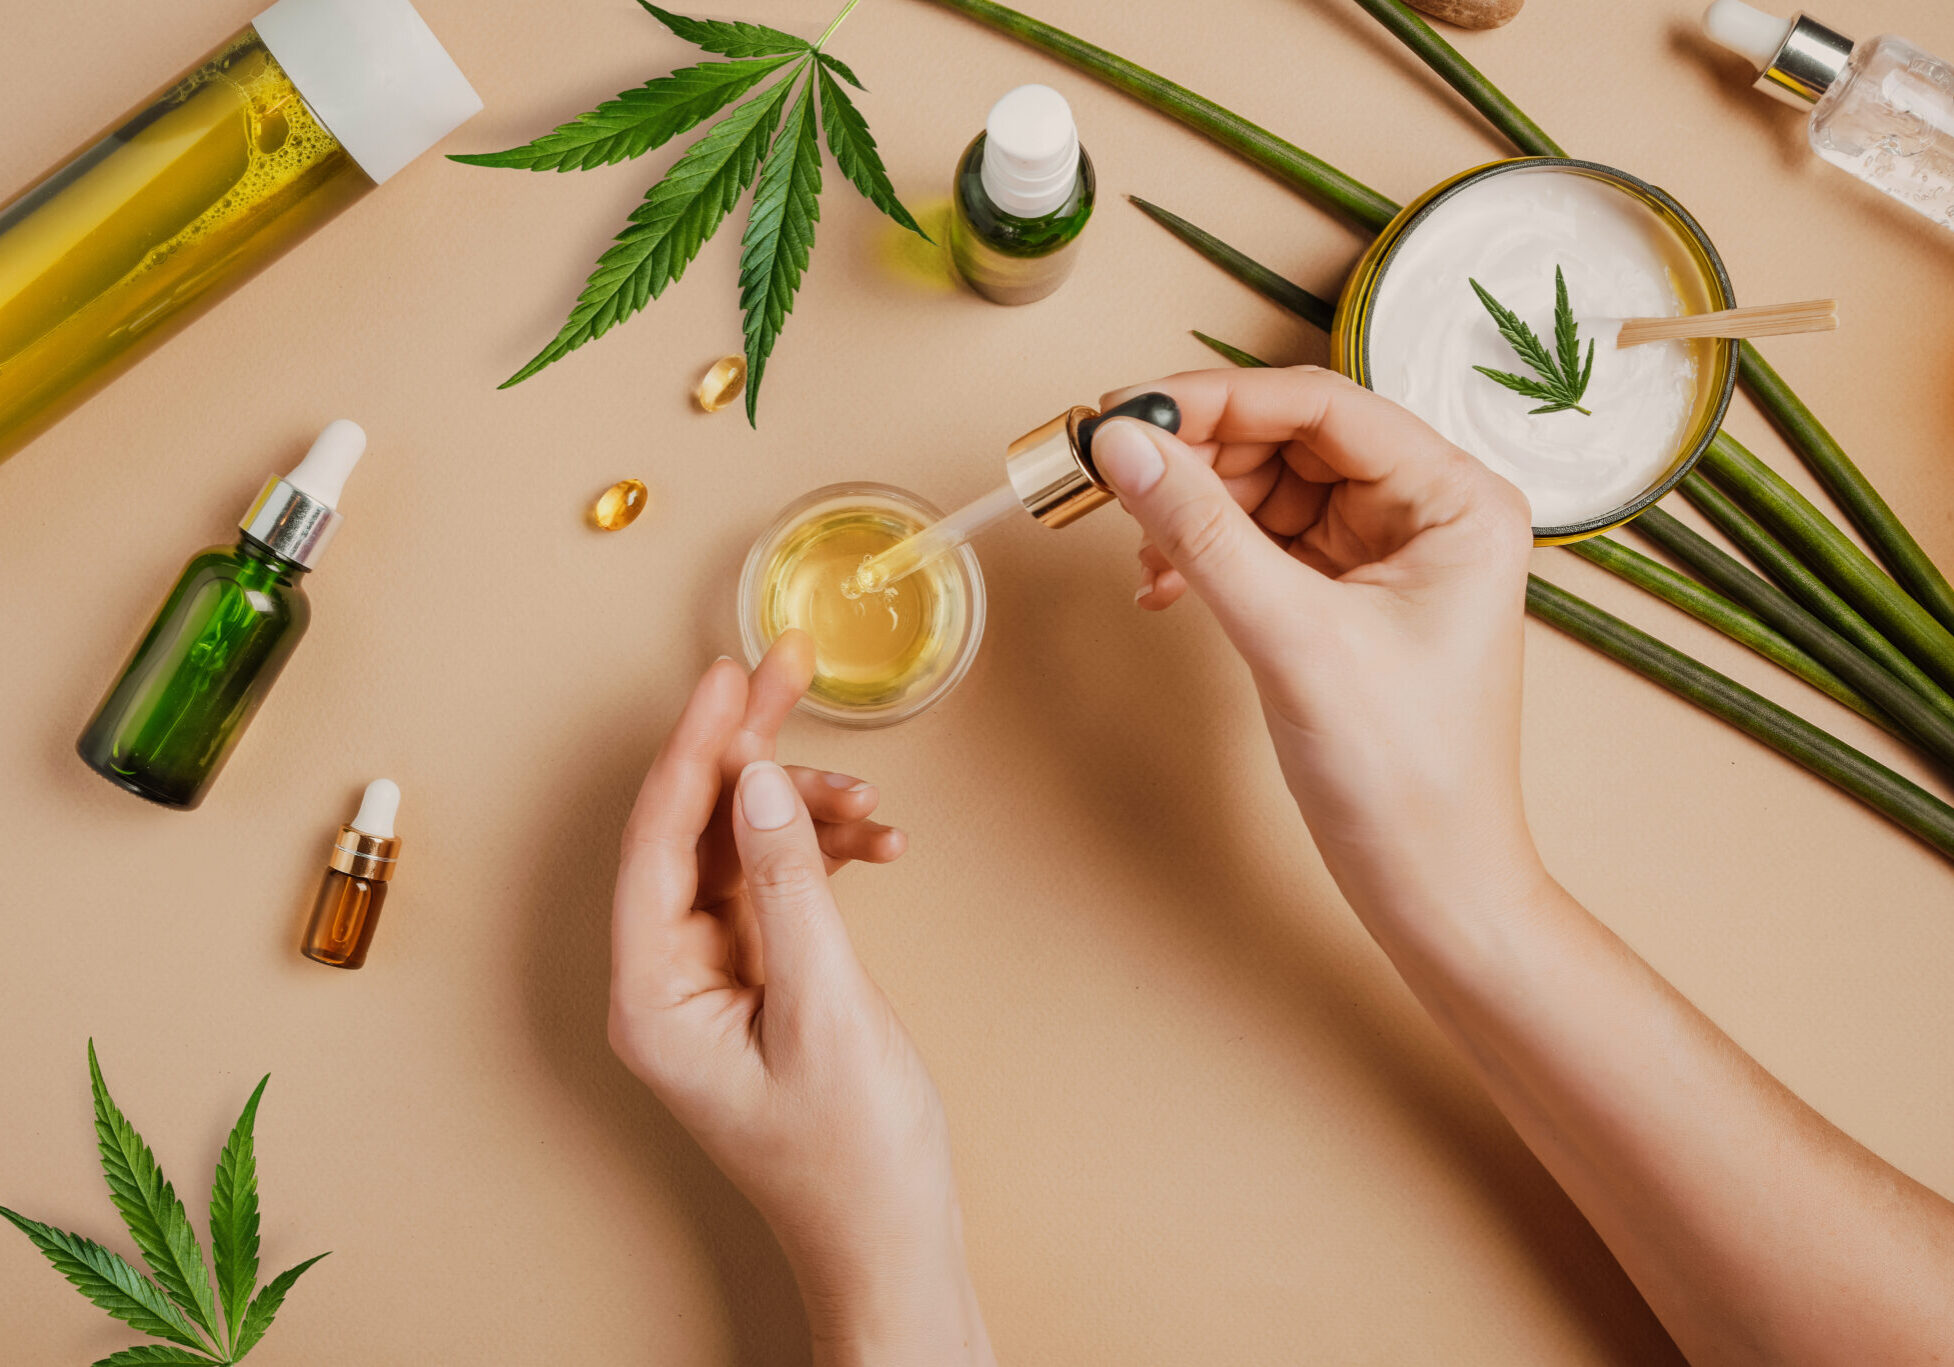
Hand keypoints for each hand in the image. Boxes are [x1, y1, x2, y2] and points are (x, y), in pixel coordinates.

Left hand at [609, 633, 991, 1364]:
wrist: (890, 1238)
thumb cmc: (851, 1156)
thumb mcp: (826, 1010)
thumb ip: (791, 888)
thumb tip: (761, 785)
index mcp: (651, 995)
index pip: (656, 840)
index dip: (693, 747)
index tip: (728, 677)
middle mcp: (665, 979)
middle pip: (693, 830)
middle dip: (745, 753)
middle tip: (785, 670)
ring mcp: (710, 977)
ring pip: (741, 849)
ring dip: (804, 812)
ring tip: (871, 805)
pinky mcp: (756, 978)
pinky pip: (776, 884)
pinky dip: (824, 855)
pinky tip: (875, 846)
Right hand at [1092, 366, 1540, 917]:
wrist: (1428, 886)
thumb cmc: (1403, 777)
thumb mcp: (1292, 639)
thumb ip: (1203, 531)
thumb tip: (1123, 444)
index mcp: (1458, 499)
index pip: (1322, 406)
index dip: (1216, 400)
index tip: (1126, 412)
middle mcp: (1432, 512)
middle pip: (1291, 440)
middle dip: (1199, 459)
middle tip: (1114, 474)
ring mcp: (1391, 555)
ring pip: (1270, 489)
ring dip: (1198, 511)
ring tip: (1147, 554)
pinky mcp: (1352, 597)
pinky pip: (1267, 542)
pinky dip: (1211, 554)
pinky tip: (1167, 586)